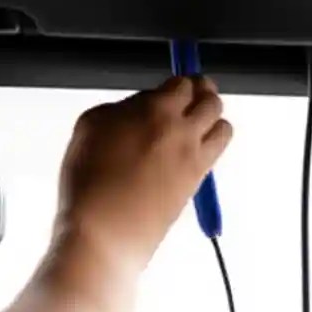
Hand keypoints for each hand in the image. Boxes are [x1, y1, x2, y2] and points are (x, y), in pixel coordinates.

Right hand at [55, 76, 233, 271]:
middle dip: (202, 93)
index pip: (183, 83)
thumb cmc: (90, 182)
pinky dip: (210, 146)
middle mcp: (182, 130)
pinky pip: (215, 155)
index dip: (179, 81)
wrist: (104, 231)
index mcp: (156, 109)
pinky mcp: (196, 182)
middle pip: (210, 100)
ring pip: (222, 126)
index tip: (174, 84)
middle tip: (193, 93)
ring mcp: (193, 157)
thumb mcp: (91, 125)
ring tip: (198, 121)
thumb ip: (122, 108)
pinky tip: (194, 148)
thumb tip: (139, 107)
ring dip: (213, 119)